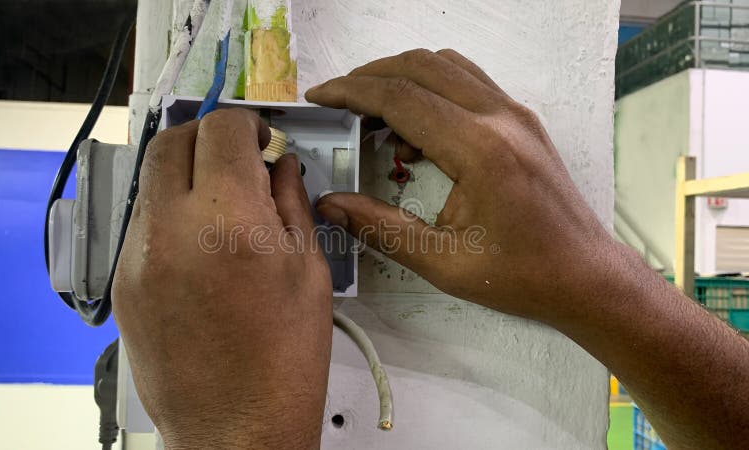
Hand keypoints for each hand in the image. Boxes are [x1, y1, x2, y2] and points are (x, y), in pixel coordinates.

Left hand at [112, 109, 332, 448]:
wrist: (235, 429)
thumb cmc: (285, 359)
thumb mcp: (309, 270)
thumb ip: (289, 203)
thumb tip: (279, 165)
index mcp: (228, 221)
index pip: (221, 129)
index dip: (247, 125)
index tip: (262, 141)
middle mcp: (170, 229)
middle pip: (172, 141)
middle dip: (208, 137)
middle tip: (238, 159)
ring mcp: (136, 257)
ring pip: (151, 180)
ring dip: (186, 174)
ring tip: (221, 205)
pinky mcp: (122, 283)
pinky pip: (143, 222)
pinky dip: (171, 213)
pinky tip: (200, 243)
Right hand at [307, 49, 616, 324]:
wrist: (585, 275)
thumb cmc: (520, 275)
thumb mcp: (442, 261)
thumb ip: (380, 228)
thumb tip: (329, 204)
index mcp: (480, 149)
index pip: (401, 97)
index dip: (351, 92)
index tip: (318, 98)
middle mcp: (500, 117)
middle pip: (421, 66)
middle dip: (369, 76)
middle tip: (336, 101)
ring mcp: (515, 113)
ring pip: (447, 65)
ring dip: (402, 76)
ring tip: (368, 111)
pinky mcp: (521, 120)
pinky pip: (468, 82)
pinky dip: (431, 88)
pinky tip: (413, 130)